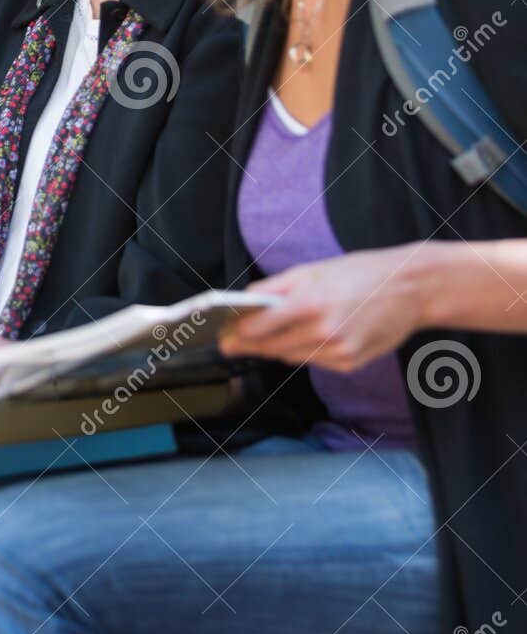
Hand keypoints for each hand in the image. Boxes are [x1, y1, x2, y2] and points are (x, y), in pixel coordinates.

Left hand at [219, 247, 426, 372]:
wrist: (411, 288)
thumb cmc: (361, 273)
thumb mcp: (314, 270)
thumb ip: (274, 288)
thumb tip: (243, 303)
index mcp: (311, 303)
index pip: (260, 327)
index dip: (237, 332)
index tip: (223, 334)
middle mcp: (324, 332)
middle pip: (271, 346)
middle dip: (248, 345)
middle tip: (229, 343)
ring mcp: (338, 352)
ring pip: (290, 356)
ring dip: (276, 348)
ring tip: (261, 339)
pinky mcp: (350, 364)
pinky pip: (314, 361)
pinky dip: (304, 352)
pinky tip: (305, 339)